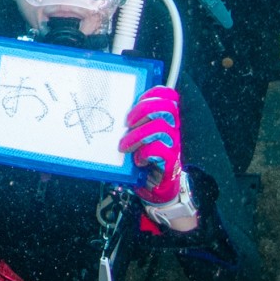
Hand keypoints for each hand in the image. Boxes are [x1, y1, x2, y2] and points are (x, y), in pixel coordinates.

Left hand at [119, 86, 197, 230]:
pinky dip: (145, 153)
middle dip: (144, 109)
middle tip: (128, 122)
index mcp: (164, 119)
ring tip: (125, 146)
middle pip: (167, 107)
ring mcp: (173, 145)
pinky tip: (137, 160)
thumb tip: (106, 107)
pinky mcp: (171, 162)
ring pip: (161, 128)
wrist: (155, 187)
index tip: (136, 99)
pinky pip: (161, 151)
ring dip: (138, 135)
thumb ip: (130, 123)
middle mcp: (172, 129)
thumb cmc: (142, 158)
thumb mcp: (135, 136)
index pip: (168, 95)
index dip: (154, 92)